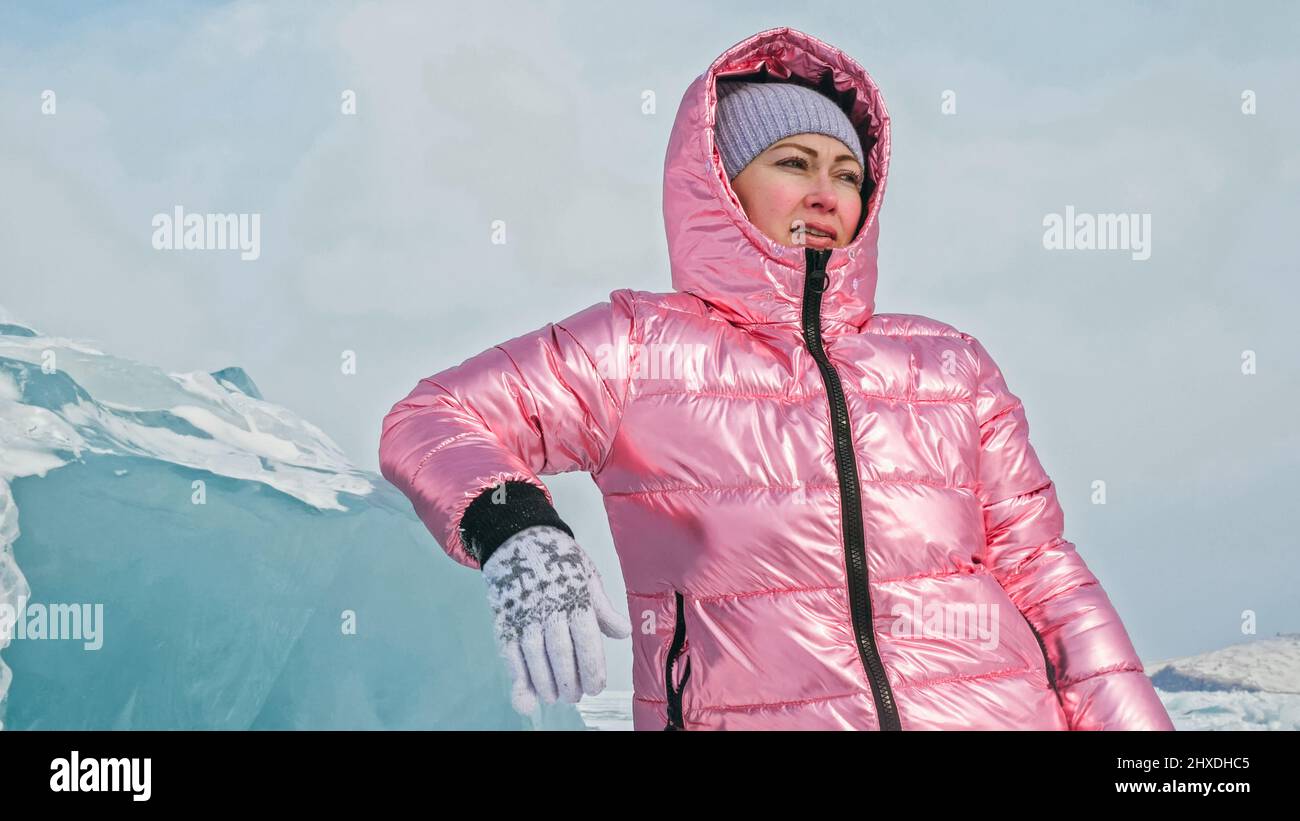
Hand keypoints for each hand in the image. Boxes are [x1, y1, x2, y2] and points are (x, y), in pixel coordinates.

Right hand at [480, 525, 631, 715]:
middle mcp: (549, 609)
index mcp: (575, 597)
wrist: (517, 536)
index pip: (586, 640)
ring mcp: (524, 617)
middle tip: (577, 695)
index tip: (596, 686)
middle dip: (571, 681)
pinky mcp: (504, 621)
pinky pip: (511, 655)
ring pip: (536, 659)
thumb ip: (603, 607)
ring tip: (557, 696)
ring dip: (547, 684)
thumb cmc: (557, 556)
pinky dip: (519, 679)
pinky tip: (527, 697)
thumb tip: (623, 632)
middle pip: (561, 654)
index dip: (592, 668)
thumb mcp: (587, 574)